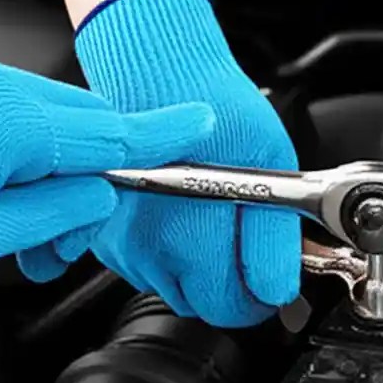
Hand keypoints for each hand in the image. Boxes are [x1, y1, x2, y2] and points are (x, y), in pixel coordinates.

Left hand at [0, 52, 213, 275]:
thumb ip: (55, 214)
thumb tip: (96, 199)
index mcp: (10, 123)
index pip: (111, 134)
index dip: (163, 136)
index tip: (200, 127)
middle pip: (86, 128)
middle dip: (90, 181)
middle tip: (60, 241)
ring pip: (51, 123)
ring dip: (52, 173)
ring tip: (16, 228)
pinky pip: (14, 114)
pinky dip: (22, 153)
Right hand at [21, 0, 300, 327]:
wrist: (155, 71)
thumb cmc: (213, 106)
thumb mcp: (272, 166)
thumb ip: (276, 240)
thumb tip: (279, 291)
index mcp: (190, 241)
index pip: (232, 310)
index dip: (259, 297)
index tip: (269, 277)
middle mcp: (149, 251)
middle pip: (200, 303)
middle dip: (226, 282)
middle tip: (243, 241)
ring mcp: (121, 244)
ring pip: (170, 287)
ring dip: (193, 267)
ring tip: (207, 216)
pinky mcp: (103, 234)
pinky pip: (142, 265)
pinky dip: (163, 250)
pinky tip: (177, 212)